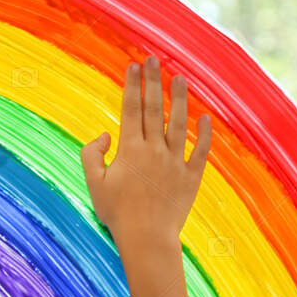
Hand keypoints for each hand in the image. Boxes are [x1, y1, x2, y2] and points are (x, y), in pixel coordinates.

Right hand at [81, 56, 212, 256]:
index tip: (134, 66)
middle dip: (153, 81)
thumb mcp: (93, 184)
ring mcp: (175, 161)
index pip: (131, 109)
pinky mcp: (191, 177)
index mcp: (130, 149)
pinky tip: (204, 118)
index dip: (132, 85)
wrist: (147, 237)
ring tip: (180, 78)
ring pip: (179, 123)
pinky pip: (200, 150)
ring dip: (180, 98)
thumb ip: (92, 155)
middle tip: (154, 60)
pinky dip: (204, 133)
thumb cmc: (116, 213)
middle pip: (154, 108)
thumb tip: (105, 135)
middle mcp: (154, 149)